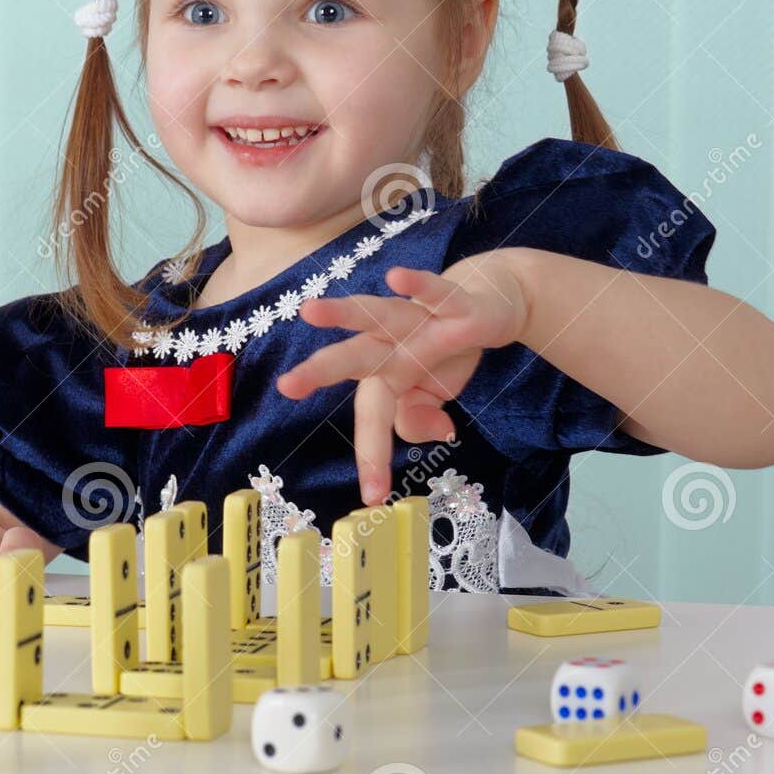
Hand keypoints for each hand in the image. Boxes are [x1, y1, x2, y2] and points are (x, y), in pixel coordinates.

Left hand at [275, 250, 530, 504]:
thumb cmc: (445, 348)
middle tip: (285, 385)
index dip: (373, 456)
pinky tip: (395, 276)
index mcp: (382, 369)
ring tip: (309, 310)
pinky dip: (418, 284)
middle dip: (319, 371)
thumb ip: (419, 418)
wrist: (488, 298)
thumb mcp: (434, 394)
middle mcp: (390, 342)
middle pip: (351, 358)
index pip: (372, 416)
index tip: (371, 497)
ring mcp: (418, 320)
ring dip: (344, 313)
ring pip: (378, 314)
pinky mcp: (452, 304)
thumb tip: (435, 430)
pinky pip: (435, 293)